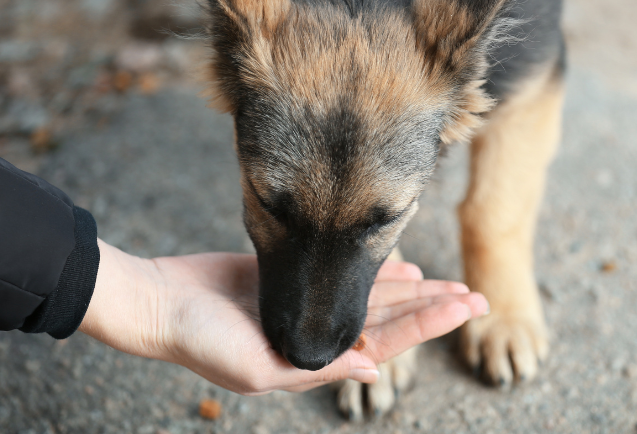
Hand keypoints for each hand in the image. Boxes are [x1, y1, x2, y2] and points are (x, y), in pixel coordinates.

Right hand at [78, 239, 487, 394]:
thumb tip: (371, 367)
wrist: (160, 301)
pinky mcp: (296, 276)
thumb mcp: (256, 368)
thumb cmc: (199, 339)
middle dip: (433, 308)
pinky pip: (345, 274)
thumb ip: (315, 367)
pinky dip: (376, 273)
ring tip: (449, 285)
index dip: (428, 325)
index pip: (386, 341)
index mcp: (315, 359)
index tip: (466, 309)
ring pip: (374, 297)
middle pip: (390, 319)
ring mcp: (308, 303)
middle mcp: (318, 333)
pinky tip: (404, 268)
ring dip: (412, 292)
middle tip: (477, 295)